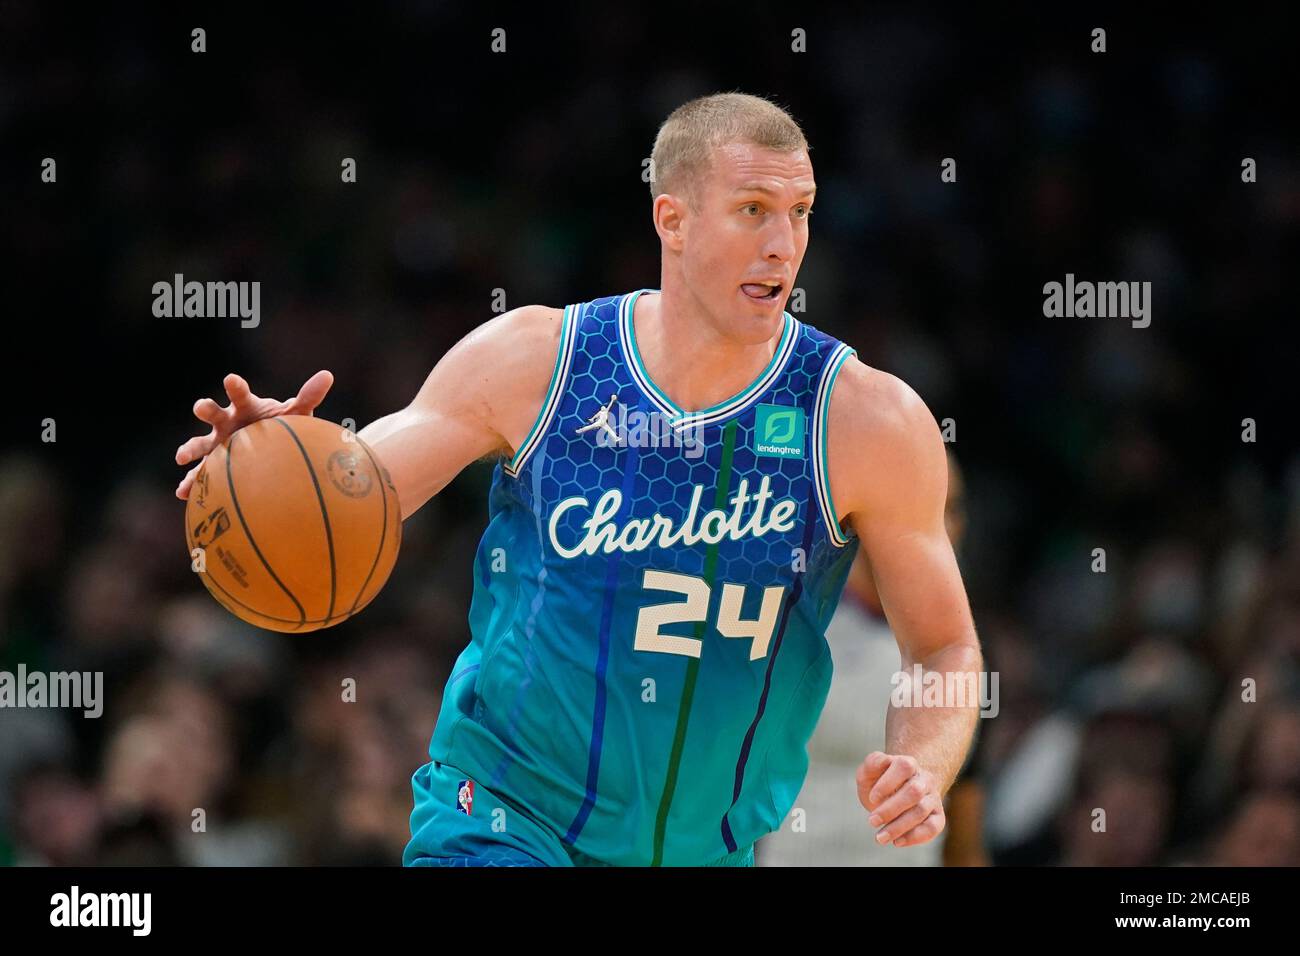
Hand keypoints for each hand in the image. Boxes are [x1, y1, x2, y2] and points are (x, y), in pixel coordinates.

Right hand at [174, 370, 334, 499]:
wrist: (273, 445)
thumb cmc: (283, 425)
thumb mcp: (296, 412)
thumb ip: (308, 396)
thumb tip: (327, 375)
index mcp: (245, 406)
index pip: (240, 393)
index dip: (235, 386)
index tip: (231, 379)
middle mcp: (227, 421)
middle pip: (213, 413)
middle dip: (206, 409)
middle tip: (201, 407)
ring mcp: (217, 443)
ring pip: (199, 443)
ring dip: (190, 448)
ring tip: (181, 457)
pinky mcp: (213, 463)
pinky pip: (200, 474)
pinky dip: (190, 483)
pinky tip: (182, 493)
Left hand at [856, 751, 946, 847]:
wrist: (898, 791)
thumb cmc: (880, 781)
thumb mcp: (870, 771)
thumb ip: (872, 763)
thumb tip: (883, 761)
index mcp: (908, 763)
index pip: (904, 767)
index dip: (888, 783)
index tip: (872, 798)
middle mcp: (924, 779)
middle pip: (914, 792)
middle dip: (891, 809)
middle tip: (871, 821)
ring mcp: (932, 798)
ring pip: (921, 811)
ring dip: (899, 827)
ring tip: (880, 838)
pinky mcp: (937, 817)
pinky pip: (933, 827)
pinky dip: (915, 836)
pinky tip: (897, 842)